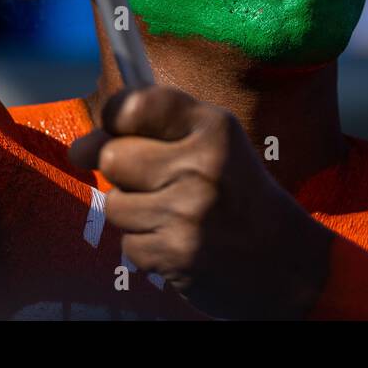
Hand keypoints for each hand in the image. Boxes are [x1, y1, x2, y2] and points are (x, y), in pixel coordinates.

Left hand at [70, 85, 333, 319]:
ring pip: (113, 204)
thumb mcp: (218, 146)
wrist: (286, 263)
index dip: (112, 115)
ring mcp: (189, 211)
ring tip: (170, 215)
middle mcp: (202, 164)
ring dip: (132, 214)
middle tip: (146, 180)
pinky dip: (145, 247)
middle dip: (118, 170)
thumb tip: (81, 145)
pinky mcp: (177, 253)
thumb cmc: (239, 196)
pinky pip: (127, 244)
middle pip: (112, 155)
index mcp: (213, 127)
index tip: (110, 126)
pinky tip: (177, 243)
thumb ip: (160, 131)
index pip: (135, 105)